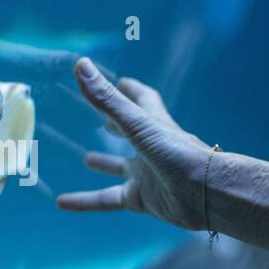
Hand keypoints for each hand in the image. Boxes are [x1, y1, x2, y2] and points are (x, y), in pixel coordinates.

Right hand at [57, 57, 214, 230]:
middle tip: (101, 118)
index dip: (131, 90)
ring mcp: (147, 174)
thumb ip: (108, 99)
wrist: (206, 195)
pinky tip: (62, 203)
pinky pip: (107, 199)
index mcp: (154, 123)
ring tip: (86, 158)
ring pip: (121, 167)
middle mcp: (151, 147)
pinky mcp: (142, 199)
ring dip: (105, 163)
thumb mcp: (138, 124)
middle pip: (132, 132)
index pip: (144, 100)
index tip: (121, 81)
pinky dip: (85, 201)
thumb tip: (81, 65)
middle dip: (117, 124)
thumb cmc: (179, 154)